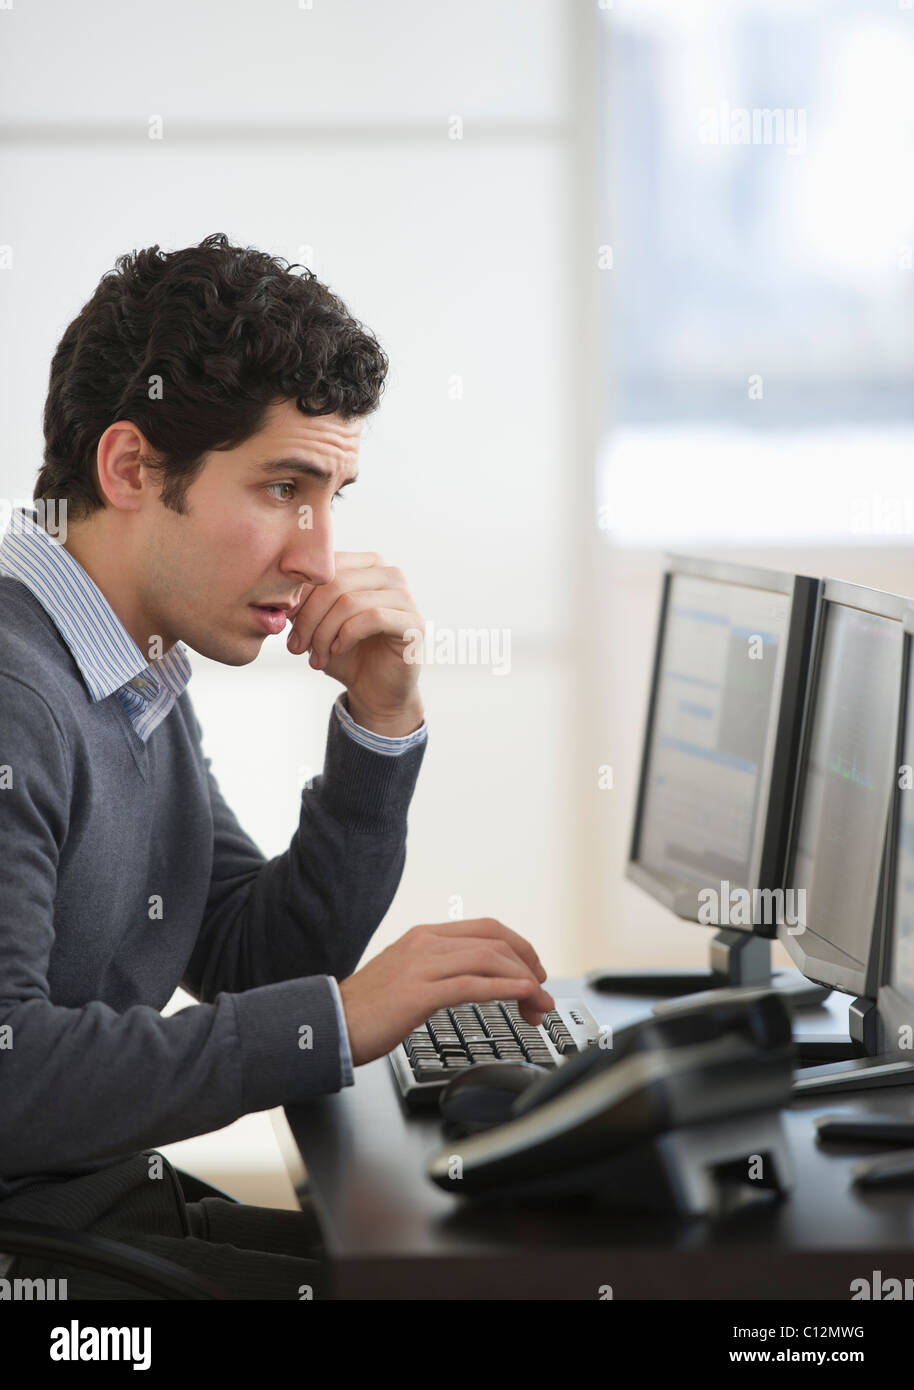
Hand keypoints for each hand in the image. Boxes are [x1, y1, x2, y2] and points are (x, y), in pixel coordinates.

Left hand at [286, 552, 423, 725]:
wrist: (375, 691)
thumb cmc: (346, 654)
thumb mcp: (317, 622)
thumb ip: (303, 600)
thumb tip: (280, 590)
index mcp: (367, 565)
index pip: (326, 565)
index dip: (299, 593)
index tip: (285, 622)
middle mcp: (390, 574)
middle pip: (335, 582)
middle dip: (308, 617)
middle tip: (296, 647)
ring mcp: (405, 597)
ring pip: (350, 601)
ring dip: (324, 632)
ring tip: (316, 657)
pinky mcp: (413, 622)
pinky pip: (372, 618)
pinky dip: (347, 636)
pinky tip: (339, 651)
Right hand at [338, 918, 554, 1066]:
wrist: (328, 1024)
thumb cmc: (366, 1009)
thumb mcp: (408, 978)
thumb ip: (438, 972)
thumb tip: (473, 982)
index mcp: (425, 937)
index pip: (487, 929)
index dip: (519, 948)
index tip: (534, 972)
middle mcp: (426, 944)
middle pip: (495, 942)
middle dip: (528, 967)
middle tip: (542, 996)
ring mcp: (422, 965)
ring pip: (490, 960)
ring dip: (524, 983)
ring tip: (539, 1006)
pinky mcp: (419, 993)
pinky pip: (472, 985)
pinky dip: (505, 989)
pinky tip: (521, 997)